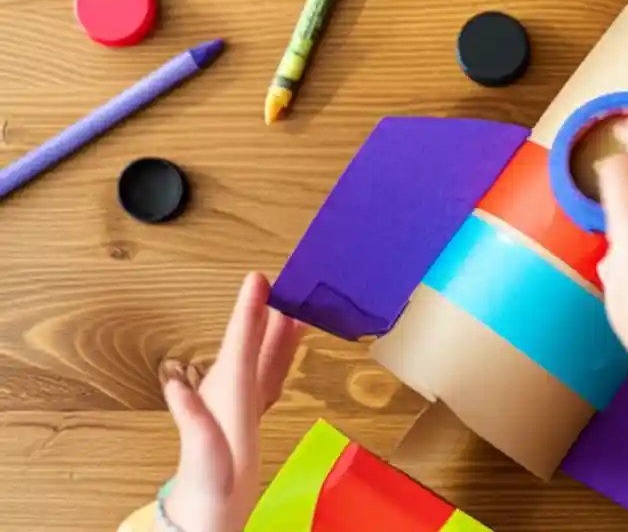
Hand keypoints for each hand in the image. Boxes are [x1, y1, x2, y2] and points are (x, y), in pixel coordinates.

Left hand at [161, 273, 303, 531]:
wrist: (209, 511)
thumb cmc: (208, 487)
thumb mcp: (203, 456)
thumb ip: (192, 420)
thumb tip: (174, 385)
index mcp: (225, 394)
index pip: (239, 343)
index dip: (249, 310)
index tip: (258, 278)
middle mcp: (230, 388)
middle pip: (253, 339)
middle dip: (268, 306)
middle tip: (289, 275)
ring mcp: (242, 396)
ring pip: (265, 350)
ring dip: (279, 324)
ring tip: (296, 297)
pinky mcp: (252, 407)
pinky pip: (272, 368)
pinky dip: (284, 348)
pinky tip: (293, 335)